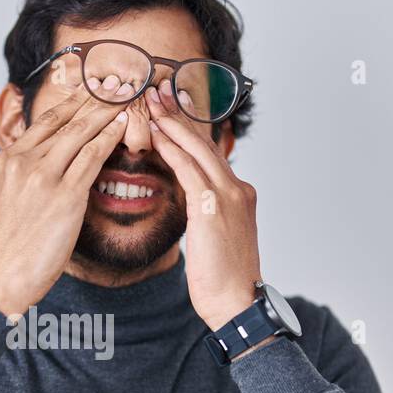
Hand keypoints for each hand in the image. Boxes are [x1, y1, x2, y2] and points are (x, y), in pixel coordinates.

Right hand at [0, 90, 129, 317]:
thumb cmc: (5, 250)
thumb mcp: (3, 202)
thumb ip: (20, 180)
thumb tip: (38, 171)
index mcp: (6, 161)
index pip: (46, 122)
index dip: (73, 103)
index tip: (92, 91)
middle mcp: (21, 161)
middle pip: (65, 120)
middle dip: (95, 98)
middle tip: (117, 83)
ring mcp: (42, 176)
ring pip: (81, 132)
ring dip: (107, 111)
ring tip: (127, 97)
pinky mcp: (63, 196)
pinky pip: (92, 157)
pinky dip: (110, 137)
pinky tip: (124, 126)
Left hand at [145, 80, 259, 330]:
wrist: (237, 304)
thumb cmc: (224, 280)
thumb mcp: (215, 240)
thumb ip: (206, 215)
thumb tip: (191, 207)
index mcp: (240, 194)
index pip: (210, 153)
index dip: (189, 128)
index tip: (171, 107)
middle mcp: (238, 188)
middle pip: (204, 142)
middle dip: (180, 113)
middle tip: (158, 88)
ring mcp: (229, 196)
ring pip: (197, 148)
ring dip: (172, 121)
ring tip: (152, 100)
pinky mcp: (212, 207)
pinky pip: (188, 169)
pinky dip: (171, 148)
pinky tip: (155, 133)